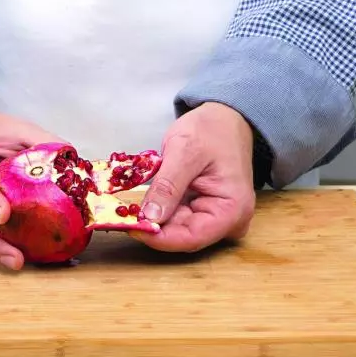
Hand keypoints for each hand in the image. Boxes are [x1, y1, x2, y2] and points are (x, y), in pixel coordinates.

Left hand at [134, 102, 256, 251]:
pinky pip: (179, 218)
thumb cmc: (212, 130)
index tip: (130, 227)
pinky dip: (160, 210)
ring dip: (154, 218)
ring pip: (178, 229)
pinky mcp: (205, 211)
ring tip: (131, 206)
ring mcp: (218, 218)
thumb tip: (149, 217)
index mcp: (232, 210)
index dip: (158, 238)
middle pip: (184, 236)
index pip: (191, 238)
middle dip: (153, 227)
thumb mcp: (185, 152)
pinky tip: (145, 201)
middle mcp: (229, 221)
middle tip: (123, 215)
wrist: (225, 118)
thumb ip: (167, 186)